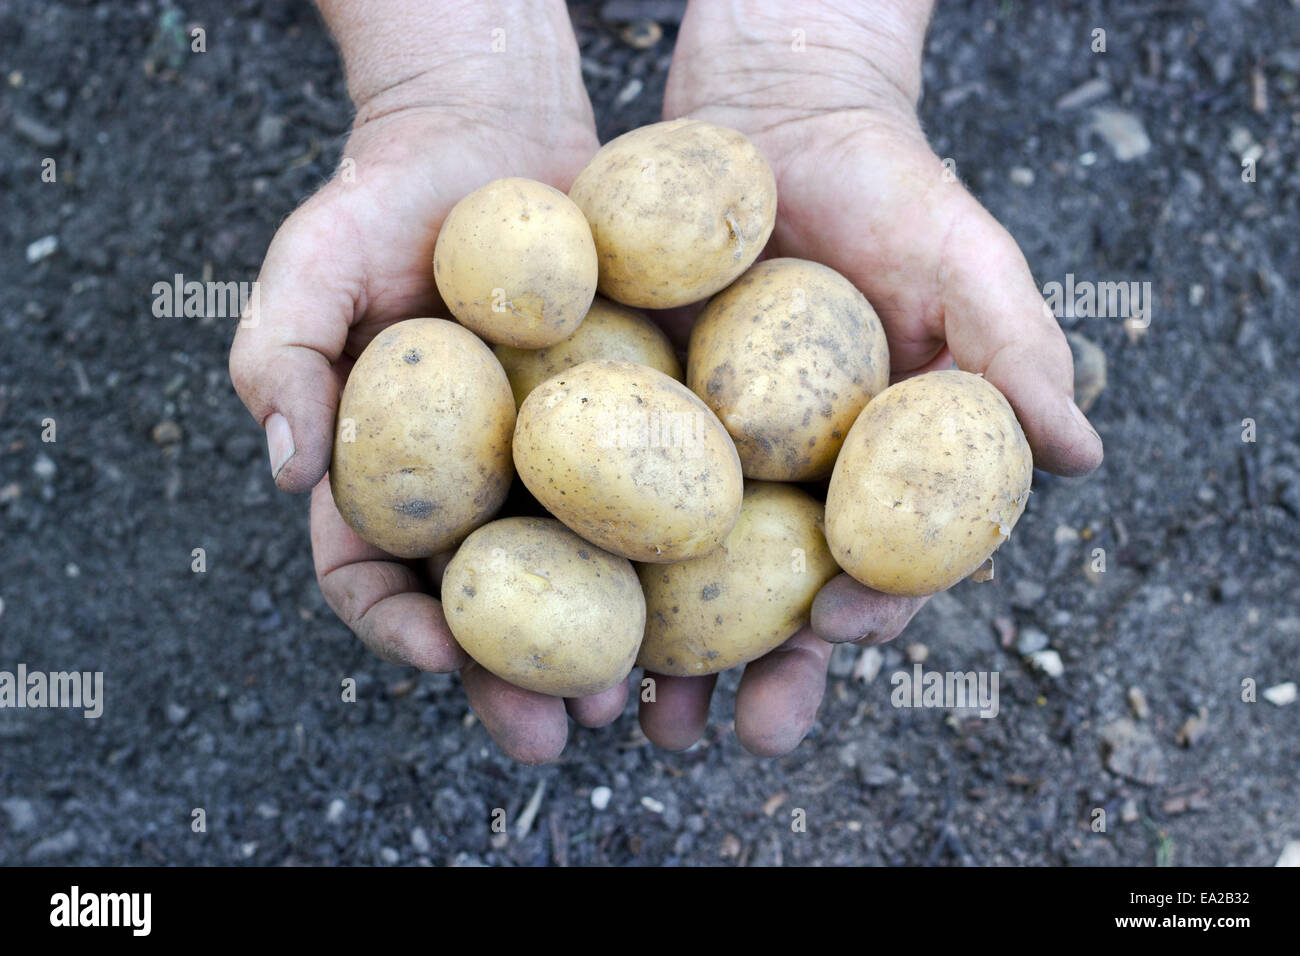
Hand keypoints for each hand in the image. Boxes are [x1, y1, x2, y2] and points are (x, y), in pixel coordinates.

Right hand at [229, 1, 617, 763]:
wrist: (493, 137)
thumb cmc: (386, 201)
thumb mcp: (311, 263)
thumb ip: (278, 357)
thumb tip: (285, 472)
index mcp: (389, 477)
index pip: (373, 573)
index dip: (398, 625)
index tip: (439, 653)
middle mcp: (475, 490)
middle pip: (491, 605)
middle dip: (517, 677)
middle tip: (559, 729)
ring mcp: (555, 468)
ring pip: (579, 578)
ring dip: (606, 649)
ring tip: (640, 698)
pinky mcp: (630, 432)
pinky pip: (653, 503)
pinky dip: (677, 561)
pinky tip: (713, 602)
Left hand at [639, 1, 1102, 755]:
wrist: (777, 117)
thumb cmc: (886, 188)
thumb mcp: (962, 258)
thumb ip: (1017, 352)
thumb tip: (1085, 455)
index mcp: (881, 472)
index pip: (884, 563)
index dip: (870, 607)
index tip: (841, 632)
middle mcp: (796, 484)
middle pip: (783, 600)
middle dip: (769, 675)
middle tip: (747, 732)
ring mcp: (711, 464)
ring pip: (692, 580)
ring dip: (673, 660)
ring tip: (647, 727)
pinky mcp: (634, 428)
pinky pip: (611, 504)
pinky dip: (593, 563)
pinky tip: (572, 612)